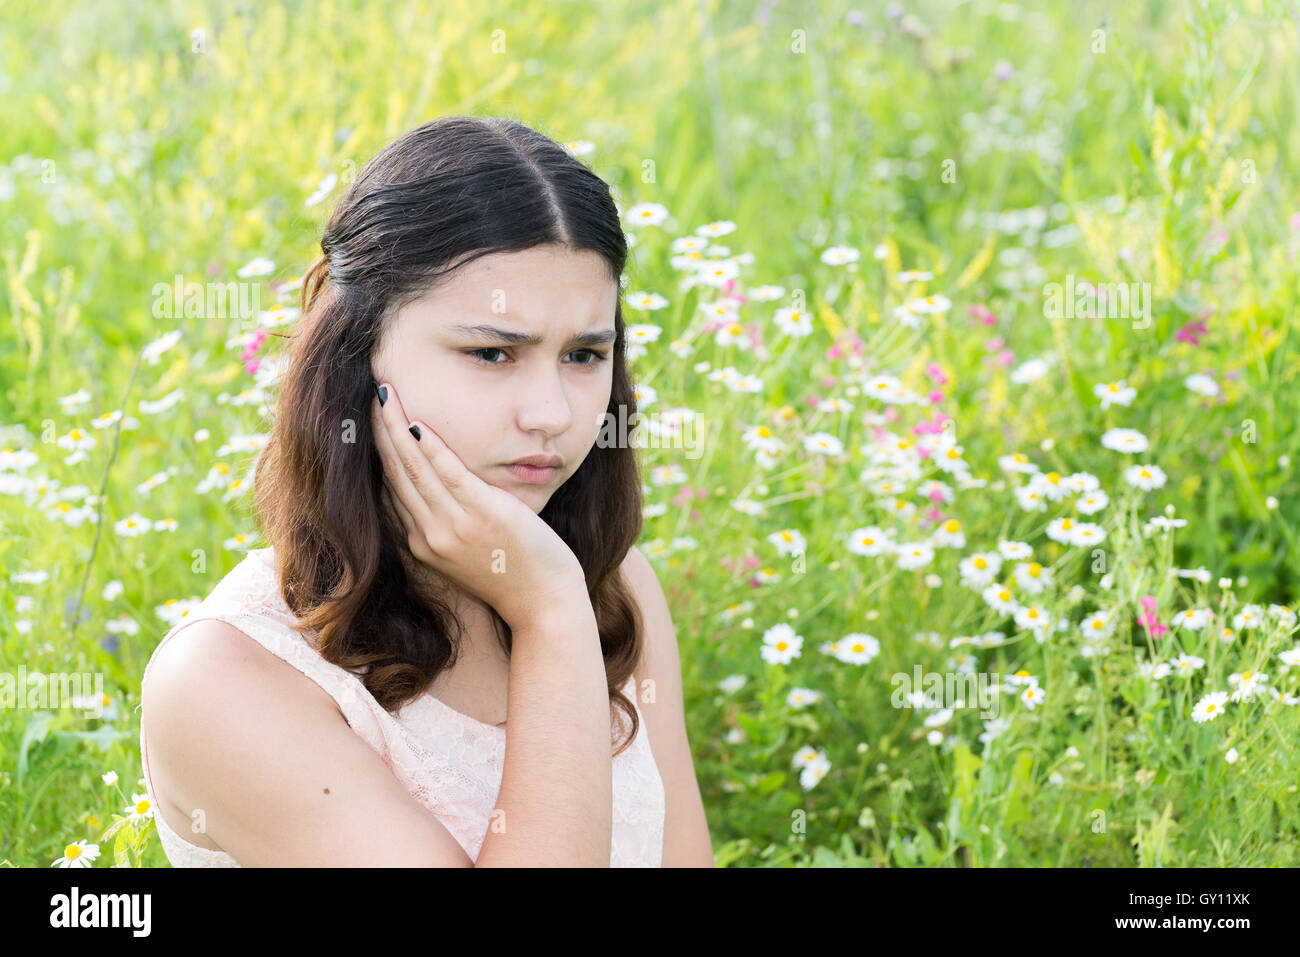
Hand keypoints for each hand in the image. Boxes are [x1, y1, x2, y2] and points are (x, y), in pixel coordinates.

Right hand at [370, 381, 587, 629]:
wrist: (544, 604)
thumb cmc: (514, 574)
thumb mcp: (468, 552)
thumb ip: (448, 522)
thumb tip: (439, 486)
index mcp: (423, 544)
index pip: (391, 488)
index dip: (379, 450)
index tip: (370, 420)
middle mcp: (430, 536)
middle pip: (395, 473)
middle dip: (378, 431)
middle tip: (372, 395)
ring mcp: (454, 527)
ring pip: (414, 468)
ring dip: (395, 428)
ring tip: (385, 395)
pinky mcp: (483, 515)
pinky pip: (448, 473)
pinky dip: (429, 447)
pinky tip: (415, 422)